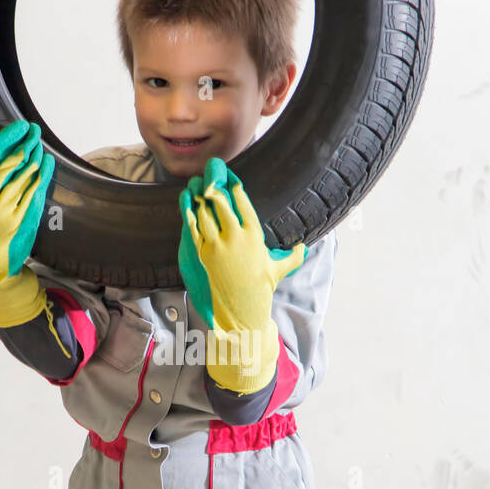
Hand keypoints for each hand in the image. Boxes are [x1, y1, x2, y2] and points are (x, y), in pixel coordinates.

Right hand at [0, 120, 55, 326]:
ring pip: (23, 175)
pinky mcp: (20, 218)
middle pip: (9, 162)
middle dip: (24, 144)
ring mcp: (4, 207)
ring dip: (35, 156)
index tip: (20, 127)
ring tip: (41, 144)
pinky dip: (41, 175)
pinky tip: (46, 163)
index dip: (7, 138)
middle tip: (35, 131)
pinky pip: (33, 191)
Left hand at [178, 157, 307, 390]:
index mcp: (254, 235)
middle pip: (219, 201)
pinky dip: (187, 211)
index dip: (233, 187)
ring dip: (198, 196)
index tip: (229, 179)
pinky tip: (186, 201)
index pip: (241, 202)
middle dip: (213, 186)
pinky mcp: (201, 254)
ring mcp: (215, 245)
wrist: (241, 312)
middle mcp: (234, 237)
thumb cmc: (260, 291)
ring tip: (195, 185)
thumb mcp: (278, 271)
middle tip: (209, 176)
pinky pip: (191, 226)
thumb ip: (292, 256)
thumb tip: (303, 248)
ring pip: (203, 211)